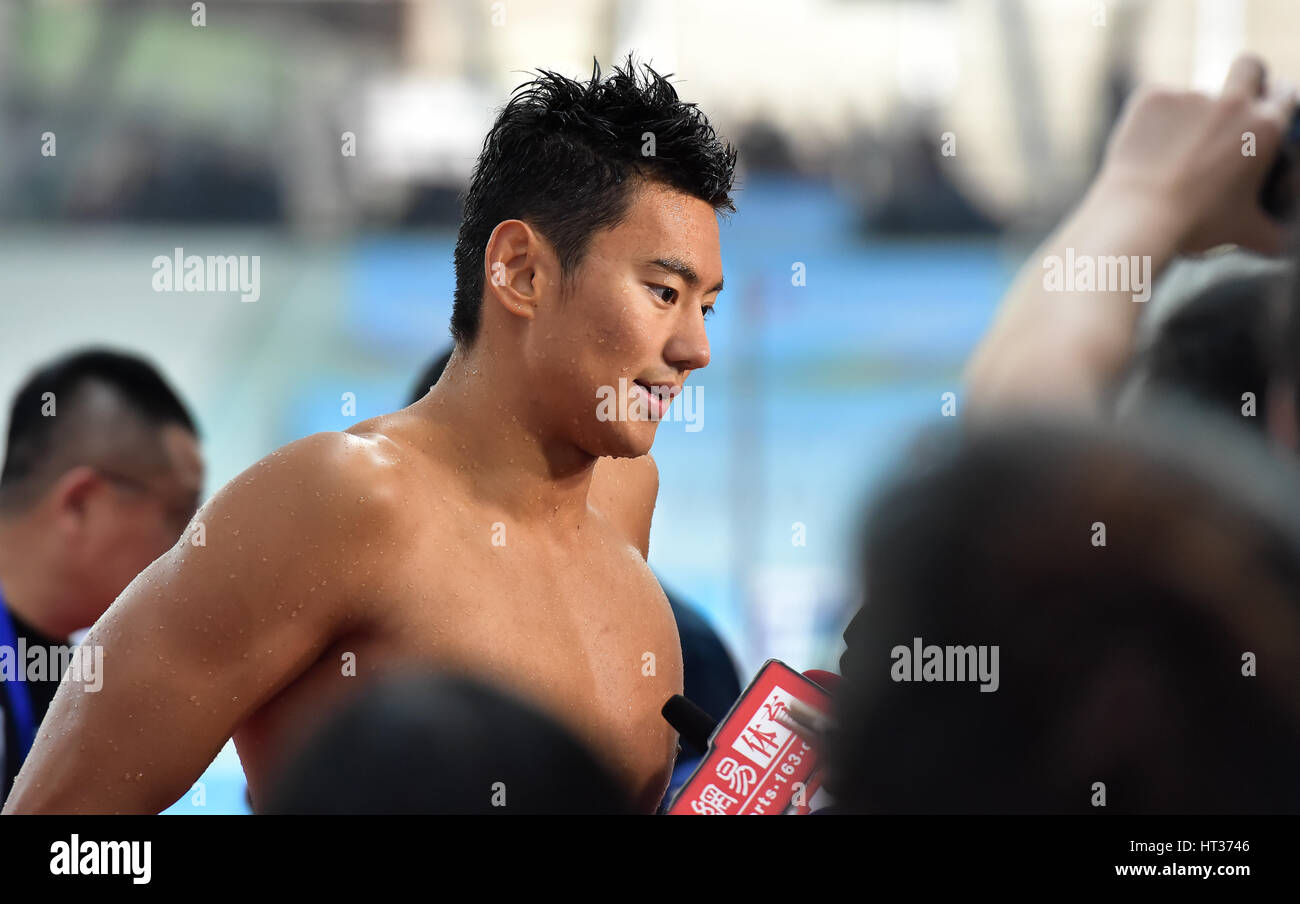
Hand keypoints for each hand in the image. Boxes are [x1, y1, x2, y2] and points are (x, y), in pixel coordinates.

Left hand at [1094, 54, 1295, 254]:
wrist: (1137, 218)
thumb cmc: (1196, 228)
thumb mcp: (1246, 234)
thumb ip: (1275, 234)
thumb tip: (1284, 245)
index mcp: (1266, 127)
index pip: (1285, 95)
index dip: (1274, 102)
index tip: (1262, 112)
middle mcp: (1233, 102)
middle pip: (1250, 65)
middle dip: (1246, 77)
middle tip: (1230, 103)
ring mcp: (1191, 94)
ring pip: (1194, 94)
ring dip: (1188, 114)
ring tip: (1170, 153)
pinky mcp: (1152, 95)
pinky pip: (1158, 101)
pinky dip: (1153, 120)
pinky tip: (1143, 148)